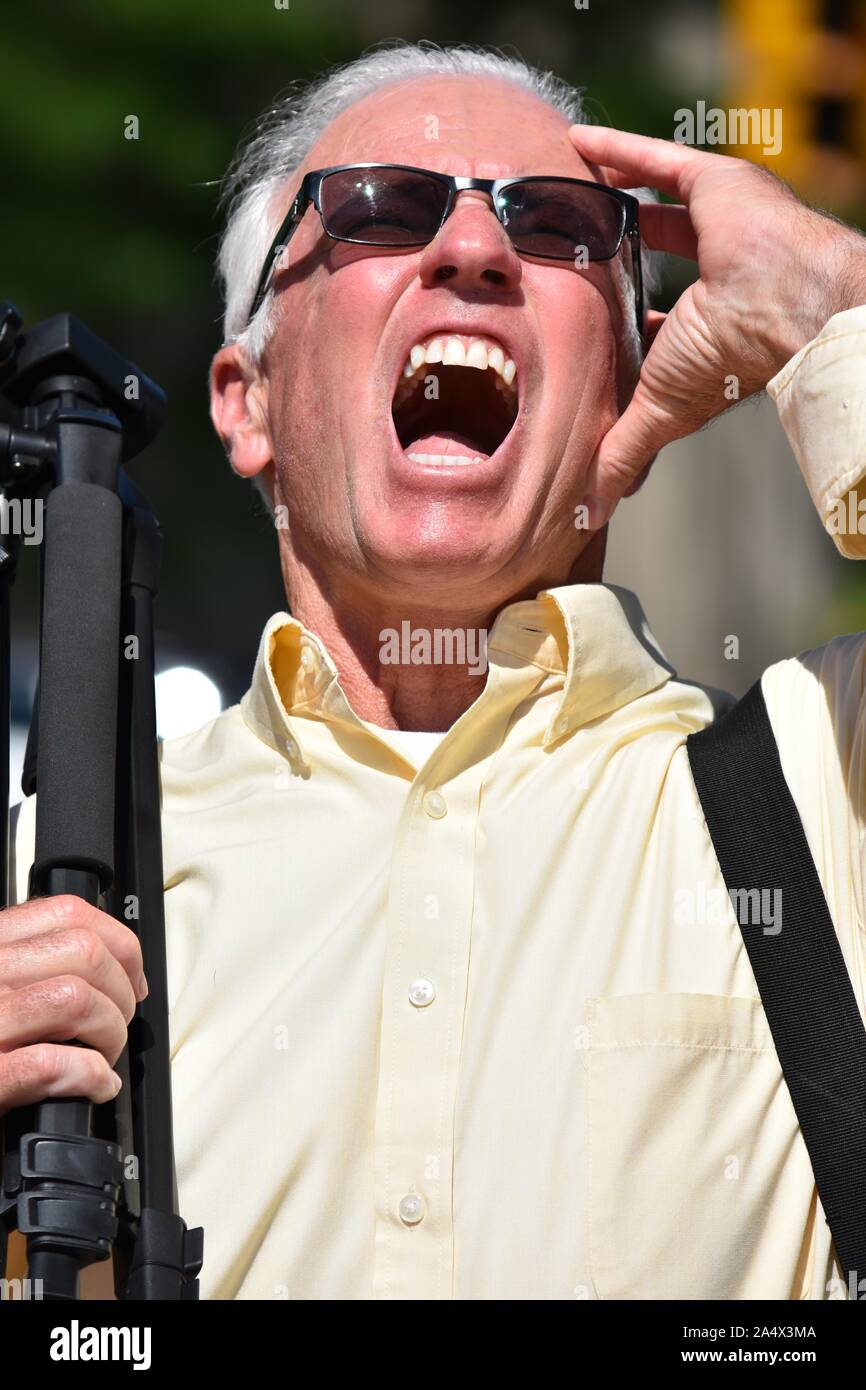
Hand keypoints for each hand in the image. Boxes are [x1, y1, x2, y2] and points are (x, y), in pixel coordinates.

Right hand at [0, 894, 146, 1115]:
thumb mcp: (2, 979)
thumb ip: (35, 963)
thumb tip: (113, 969)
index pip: (68, 913)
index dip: (119, 945)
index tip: (131, 978)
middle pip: (84, 952)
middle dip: (120, 992)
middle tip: (116, 1023)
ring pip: (77, 999)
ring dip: (109, 1034)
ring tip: (103, 1055)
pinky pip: (52, 1063)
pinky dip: (91, 1075)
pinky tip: (94, 1084)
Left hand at [569, 124, 865, 525]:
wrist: (792, 304)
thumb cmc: (735, 358)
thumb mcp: (662, 410)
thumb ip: (623, 454)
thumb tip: (588, 512)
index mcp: (697, 329)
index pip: (652, 327)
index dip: (622, 327)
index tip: (584, 327)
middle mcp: (704, 279)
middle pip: (648, 267)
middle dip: (612, 260)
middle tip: (560, 253)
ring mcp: (711, 229)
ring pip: (651, 210)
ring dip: (609, 201)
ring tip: (562, 194)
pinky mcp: (712, 185)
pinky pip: (657, 160)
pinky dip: (616, 150)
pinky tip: (575, 142)